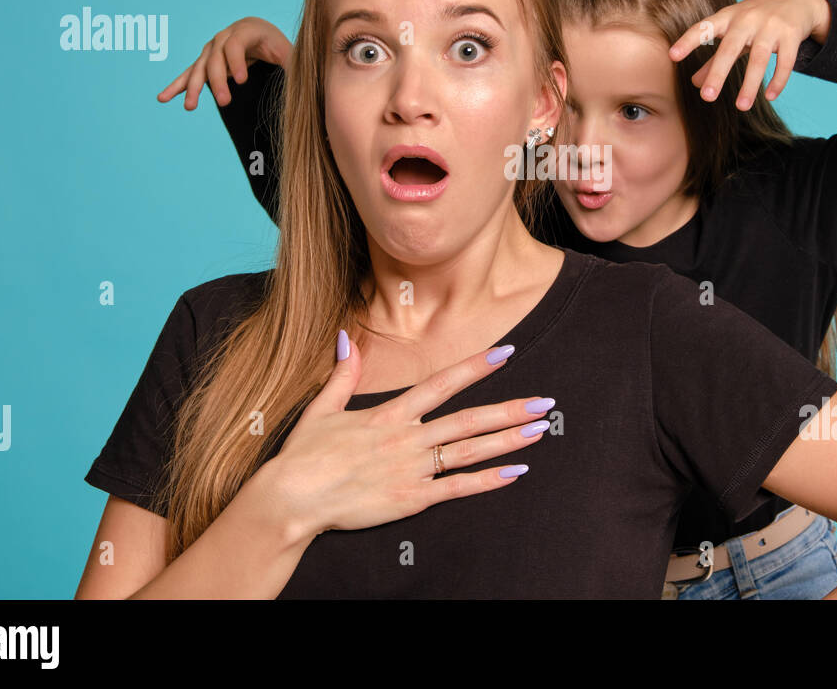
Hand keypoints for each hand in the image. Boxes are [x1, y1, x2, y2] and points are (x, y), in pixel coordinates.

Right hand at [157, 17, 293, 110]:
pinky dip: (178, 85)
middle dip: (217, 80)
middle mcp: (225, 36)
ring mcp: (213, 49)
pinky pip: (191, 73)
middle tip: (225, 102)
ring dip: (194, 87)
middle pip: (215, 57)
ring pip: (200, 67)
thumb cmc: (281, 45)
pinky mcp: (206, 62)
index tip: (240, 81)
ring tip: (191, 106)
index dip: (236, 61)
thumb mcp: (290, 52)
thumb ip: (293, 62)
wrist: (265, 36)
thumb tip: (303, 76)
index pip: (236, 44)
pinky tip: (164, 98)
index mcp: (248, 29)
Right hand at [262, 333, 552, 541]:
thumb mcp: (322, 408)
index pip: (442, 384)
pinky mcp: (411, 499)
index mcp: (390, 414)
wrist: (291, 499)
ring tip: (538, 431)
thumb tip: (345, 338)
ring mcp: (411, 470)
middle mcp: (407, 439)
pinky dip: (488, 481)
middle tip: (545, 402)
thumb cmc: (304, 456)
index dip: (476, 367)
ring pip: (469, 451)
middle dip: (509, 409)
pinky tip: (515, 473)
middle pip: (468, 420)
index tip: (507, 353)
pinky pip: (457, 488)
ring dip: (507, 441)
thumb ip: (342, 374)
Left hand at [666, 0, 829, 109]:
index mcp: (728, 17)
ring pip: (760, 58)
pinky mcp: (791, 35)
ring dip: (751, 85)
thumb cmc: (755, 18)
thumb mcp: (732, 32)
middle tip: (707, 97)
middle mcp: (748, 19)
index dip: (688, 41)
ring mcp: (771, 26)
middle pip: (731, 48)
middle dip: (718, 73)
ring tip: (741, 107)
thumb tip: (694, 84)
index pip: (704, 28)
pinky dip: (778, 80)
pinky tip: (770, 97)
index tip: (672, 56)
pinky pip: (785, 61)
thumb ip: (713, 58)